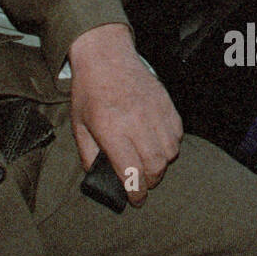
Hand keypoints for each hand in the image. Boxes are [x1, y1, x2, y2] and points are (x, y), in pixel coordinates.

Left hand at [67, 23, 181, 205]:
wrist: (106, 56)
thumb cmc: (89, 91)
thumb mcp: (79, 124)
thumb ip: (88, 154)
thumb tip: (98, 177)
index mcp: (111, 129)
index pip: (131, 172)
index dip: (136, 192)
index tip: (135, 199)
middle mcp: (135, 122)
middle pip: (155, 166)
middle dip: (149, 182)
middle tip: (141, 183)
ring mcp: (154, 111)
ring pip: (170, 152)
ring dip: (161, 164)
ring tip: (148, 163)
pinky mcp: (166, 103)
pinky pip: (177, 134)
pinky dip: (170, 144)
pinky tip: (157, 143)